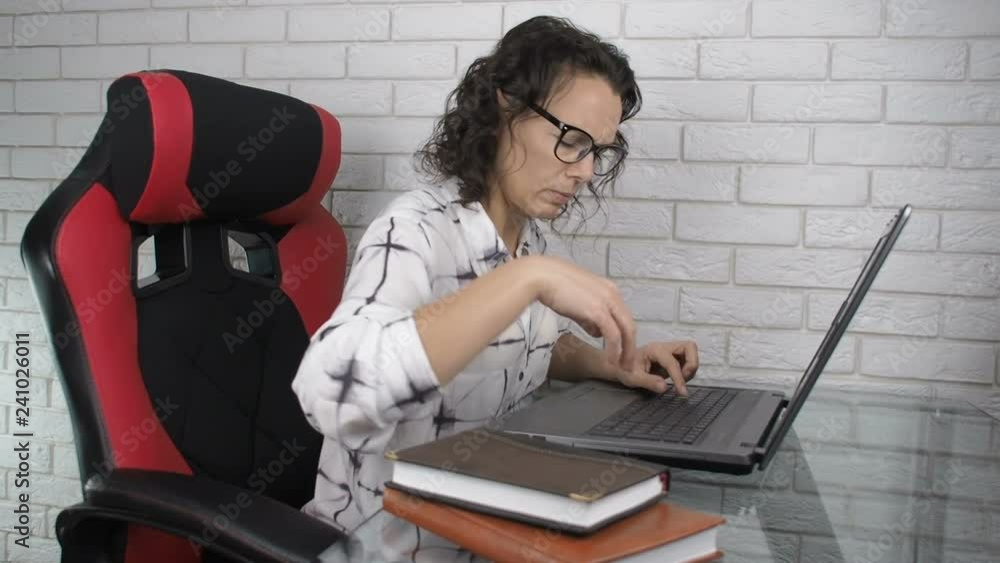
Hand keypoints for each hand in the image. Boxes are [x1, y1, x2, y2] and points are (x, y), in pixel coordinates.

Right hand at [525, 256, 636, 370]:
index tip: (622, 350)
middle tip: (628, 364)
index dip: (625, 335)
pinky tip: (611, 360)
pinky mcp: (598, 311)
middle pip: (629, 324)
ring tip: (622, 366)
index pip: (624, 316)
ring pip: (626, 331)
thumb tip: (596, 332)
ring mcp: (607, 302)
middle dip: (630, 346)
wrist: (542, 277)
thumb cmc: (554, 286)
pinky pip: (612, 335)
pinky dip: (614, 349)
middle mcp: (613, 295)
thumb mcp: (577, 302)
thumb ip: (588, 317)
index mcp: (610, 290)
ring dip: (626, 351)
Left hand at [609, 340, 698, 395]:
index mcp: (654, 350)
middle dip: (692, 364)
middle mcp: (664, 347)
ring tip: (679, 382)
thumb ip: (648, 382)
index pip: (672, 362)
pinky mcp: (673, 356)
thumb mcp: (633, 378)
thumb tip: (664, 387)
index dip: (679, 377)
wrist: (621, 364)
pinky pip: (688, 359)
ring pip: (691, 352)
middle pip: (689, 347)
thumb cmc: (625, 369)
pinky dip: (688, 370)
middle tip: (684, 380)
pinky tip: (678, 379)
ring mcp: (670, 350)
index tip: (682, 392)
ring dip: (691, 368)